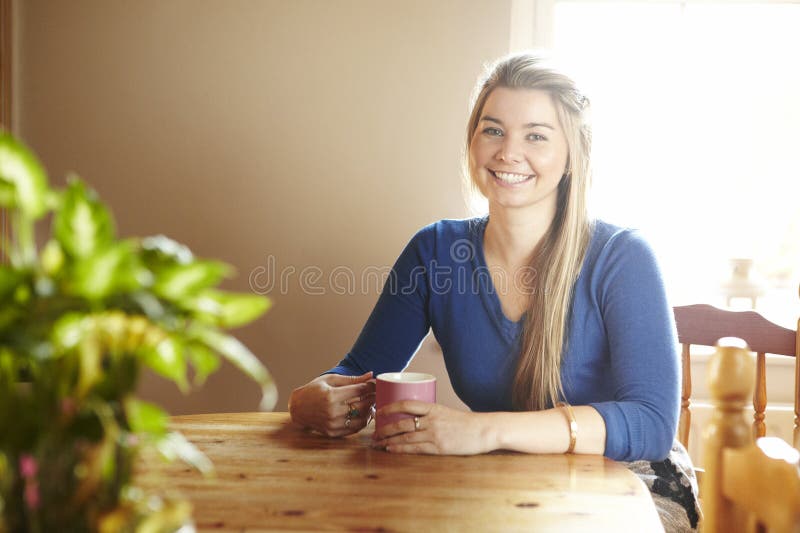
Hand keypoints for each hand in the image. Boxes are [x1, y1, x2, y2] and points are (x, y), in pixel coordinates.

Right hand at [288, 372, 374, 436]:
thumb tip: (370, 375)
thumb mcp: (330, 380)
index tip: (377, 384)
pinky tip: (364, 414)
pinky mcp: (333, 433)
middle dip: (373, 398)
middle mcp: (332, 411)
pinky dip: (362, 421)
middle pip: (363, 405)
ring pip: (362, 419)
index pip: (360, 390)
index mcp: (331, 395)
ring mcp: (333, 424)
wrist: (297, 408)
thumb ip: (351, 379)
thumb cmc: (314, 390)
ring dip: (370, 411)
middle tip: (378, 393)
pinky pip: (355, 428)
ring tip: (372, 404)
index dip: (371, 386)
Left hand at [372, 401, 494, 454]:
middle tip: (374, 433)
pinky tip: (392, 449)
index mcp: (433, 407)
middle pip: (402, 423)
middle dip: (385, 428)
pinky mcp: (439, 447)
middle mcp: (432, 419)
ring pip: (405, 436)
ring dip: (389, 440)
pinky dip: (401, 449)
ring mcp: (435, 434)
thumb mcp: (446, 412)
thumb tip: (414, 418)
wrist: (484, 431)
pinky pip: (415, 448)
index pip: (407, 404)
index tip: (379, 411)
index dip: (390, 407)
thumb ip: (430, 414)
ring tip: (378, 443)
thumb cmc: (466, 423)